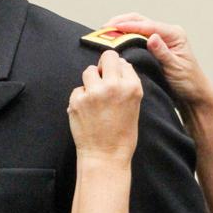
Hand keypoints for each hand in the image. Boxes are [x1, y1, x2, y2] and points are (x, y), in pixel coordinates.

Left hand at [67, 50, 142, 165]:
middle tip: (102, 77)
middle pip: (107, 57)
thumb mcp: (135, 105)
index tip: (115, 79)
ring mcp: (94, 92)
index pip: (123, 62)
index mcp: (132, 87)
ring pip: (89, 71)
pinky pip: (78, 89)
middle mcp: (113, 86)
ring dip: (91, 81)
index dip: (117, 70)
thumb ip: (127, 84)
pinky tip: (86, 111)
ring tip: (94, 97)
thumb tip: (119, 64)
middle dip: (104, 65)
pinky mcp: (77, 100)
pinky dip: (80, 98)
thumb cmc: (122, 134)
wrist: (105, 155)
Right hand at [104, 13, 212, 108]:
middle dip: (122, 22)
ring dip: (121, 28)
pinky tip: (114, 40)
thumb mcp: (175, 68)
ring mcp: (160, 39)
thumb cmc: (188, 82)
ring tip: (105, 33)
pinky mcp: (154, 46)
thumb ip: (162, 52)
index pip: (149, 26)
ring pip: (137, 27)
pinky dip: (125, 36)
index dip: (130, 26)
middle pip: (141, 21)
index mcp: (175, 34)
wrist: (193, 94)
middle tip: (104, 28)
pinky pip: (137, 37)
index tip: (113, 28)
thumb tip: (151, 37)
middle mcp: (167, 33)